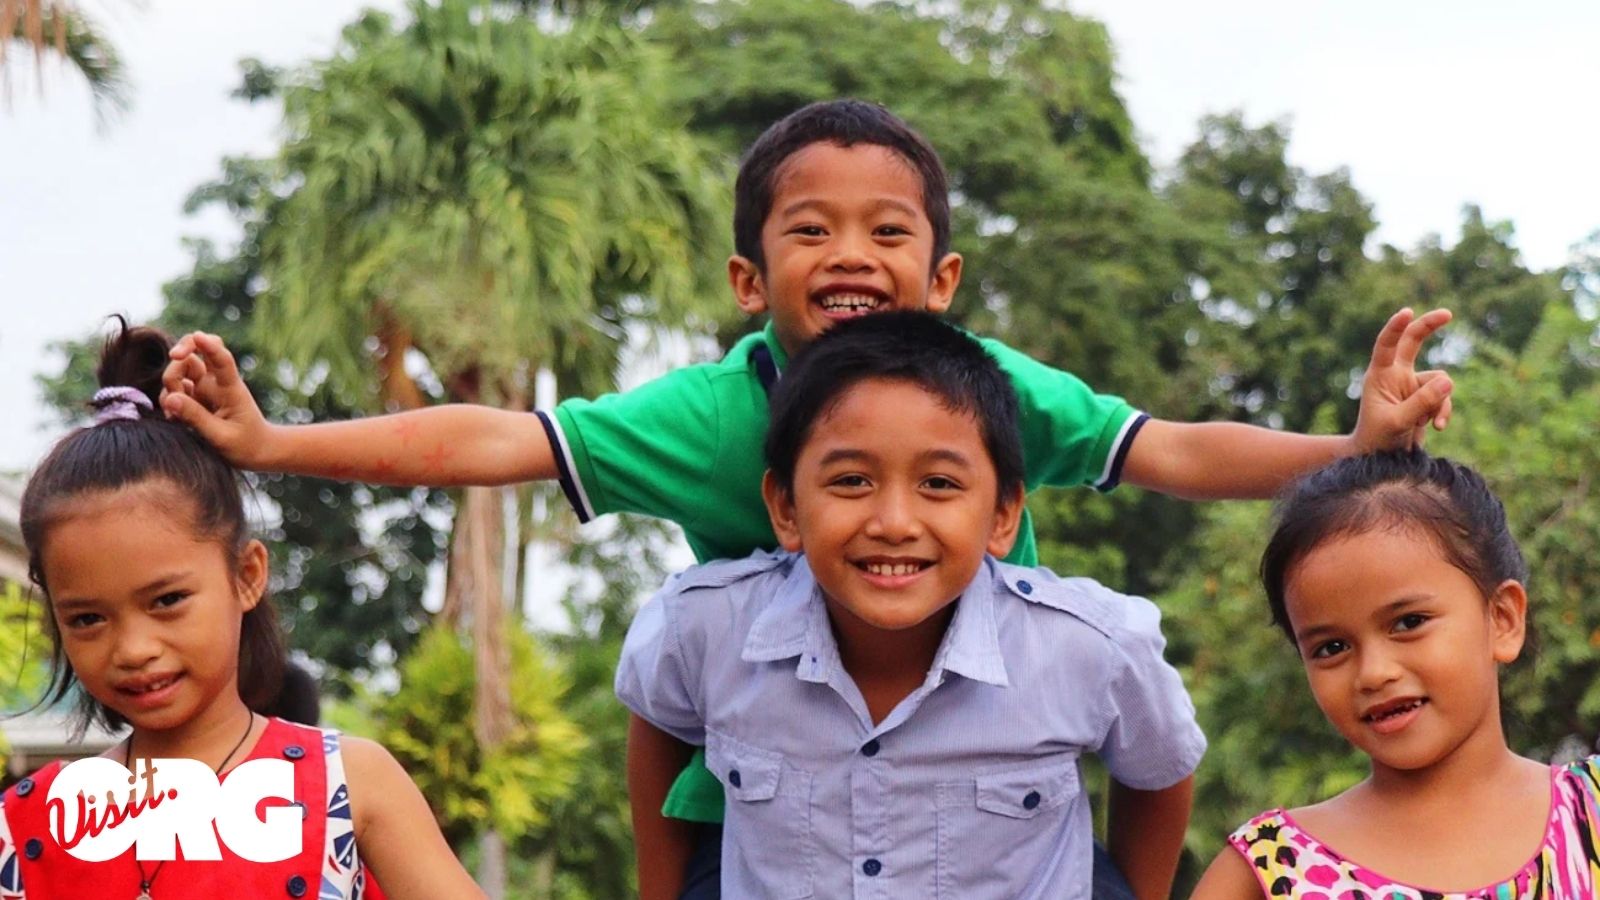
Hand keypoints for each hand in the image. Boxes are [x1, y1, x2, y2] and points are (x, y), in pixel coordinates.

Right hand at [161, 332, 274, 467]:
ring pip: (181, 369)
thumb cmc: (245, 445)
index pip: (222, 360)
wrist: (257, 451)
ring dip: (171, 384)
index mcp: (231, 388)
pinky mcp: (195, 398)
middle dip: (178, 359)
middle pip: (195, 353)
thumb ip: (195, 417)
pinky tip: (174, 419)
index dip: (210, 345)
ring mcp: (205, 388)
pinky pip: (175, 388)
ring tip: (176, 415)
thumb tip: (170, 398)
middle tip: (173, 377)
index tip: (198, 336)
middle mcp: (216, 383)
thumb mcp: (220, 437)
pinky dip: (169, 398)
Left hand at [1351, 307, 1453, 452]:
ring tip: (1425, 423)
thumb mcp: (1398, 422)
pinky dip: (1443, 411)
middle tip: (1448, 313)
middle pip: (1413, 342)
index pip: (1386, 346)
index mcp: (1379, 376)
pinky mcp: (1425, 397)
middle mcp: (1395, 374)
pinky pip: (1444, 397)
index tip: (1407, 312)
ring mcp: (1412, 385)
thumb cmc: (1378, 439)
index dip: (1395, 328)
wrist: (1380, 459)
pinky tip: (1437, 428)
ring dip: (1438, 402)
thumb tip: (1449, 381)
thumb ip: (1421, 402)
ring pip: (1440, 381)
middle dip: (1429, 325)